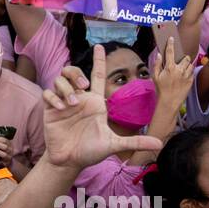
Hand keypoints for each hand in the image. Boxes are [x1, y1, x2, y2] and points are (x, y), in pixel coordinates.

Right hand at [41, 46, 163, 168]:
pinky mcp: (50, 109)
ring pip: (60, 79)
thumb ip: (135, 141)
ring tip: (72, 103)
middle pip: (73, 71)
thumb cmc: (91, 151)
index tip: (100, 46)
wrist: (70, 161)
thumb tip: (160, 142)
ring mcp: (63, 103)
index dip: (99, 60)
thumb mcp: (114, 144)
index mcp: (95, 102)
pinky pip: (48, 92)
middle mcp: (79, 98)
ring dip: (66, 87)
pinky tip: (60, 108)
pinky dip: (53, 97)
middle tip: (83, 86)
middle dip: (77, 73)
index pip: (97, 75)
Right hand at [152, 36, 193, 104]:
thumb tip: (159, 55)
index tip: (171, 38)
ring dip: (187, 65)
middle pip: (185, 58)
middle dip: (183, 58)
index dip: (171, 44)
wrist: (170, 101)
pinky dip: (189, 72)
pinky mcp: (190, 81)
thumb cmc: (161, 89)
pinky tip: (184, 76)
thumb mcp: (155, 76)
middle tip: (180, 61)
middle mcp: (179, 70)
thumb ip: (157, 64)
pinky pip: (192, 72)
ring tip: (183, 69)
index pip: (170, 52)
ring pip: (190, 64)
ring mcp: (186, 75)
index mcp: (169, 67)